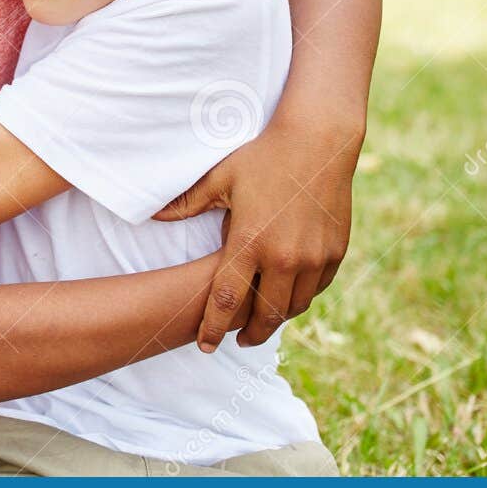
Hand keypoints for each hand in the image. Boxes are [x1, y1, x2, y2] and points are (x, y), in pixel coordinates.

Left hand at [154, 111, 360, 350]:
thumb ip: (186, 203)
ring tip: (263, 322)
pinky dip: (301, 298)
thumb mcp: (220, 178)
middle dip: (249, 334)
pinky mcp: (336, 252)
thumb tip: (150, 216)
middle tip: (237, 341)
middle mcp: (284, 257)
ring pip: (294, 306)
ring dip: (276, 319)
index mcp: (249, 242)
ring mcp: (314, 257)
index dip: (212, 328)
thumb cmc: (262, 156)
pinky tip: (289, 297)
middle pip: (264, 316)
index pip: (226, 301)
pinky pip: (317, 289)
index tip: (204, 346)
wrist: (319, 142)